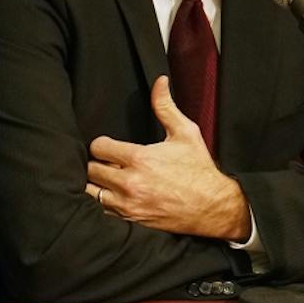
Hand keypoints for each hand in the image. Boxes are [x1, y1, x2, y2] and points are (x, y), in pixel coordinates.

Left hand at [87, 77, 250, 240]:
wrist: (212, 206)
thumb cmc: (199, 170)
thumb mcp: (185, 133)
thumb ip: (166, 107)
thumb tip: (160, 83)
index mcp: (139, 159)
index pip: (98, 148)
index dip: (102, 144)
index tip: (109, 146)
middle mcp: (130, 183)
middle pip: (90, 170)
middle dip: (97, 163)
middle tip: (108, 162)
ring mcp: (128, 205)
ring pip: (91, 192)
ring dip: (97, 183)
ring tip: (108, 178)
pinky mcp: (131, 220)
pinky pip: (102, 211)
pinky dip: (105, 202)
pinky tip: (115, 195)